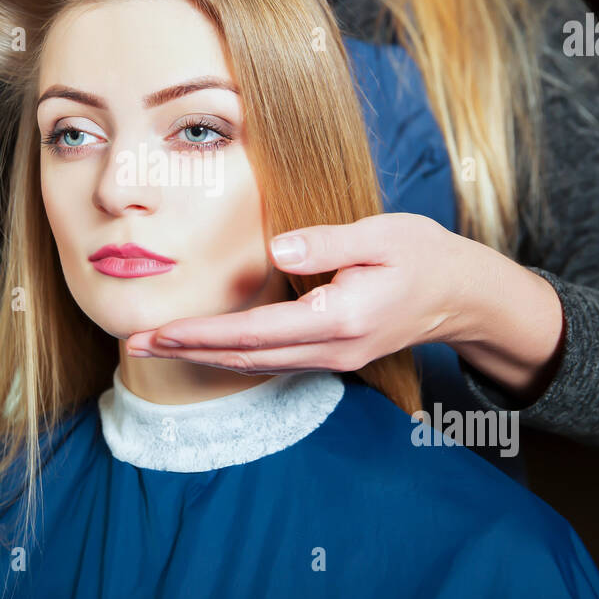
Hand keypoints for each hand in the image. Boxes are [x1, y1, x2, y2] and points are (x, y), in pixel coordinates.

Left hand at [125, 213, 477, 373]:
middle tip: (135, 343)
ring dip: (205, 357)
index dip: (205, 333)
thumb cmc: (422, 254)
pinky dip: (235, 358)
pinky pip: (275, 363)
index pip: (257, 331)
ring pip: (257, 365)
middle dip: (189, 351)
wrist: (462, 293)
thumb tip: (278, 249)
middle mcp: (334, 346)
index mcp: (341, 316)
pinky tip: (208, 349)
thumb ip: (329, 242)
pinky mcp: (335, 355)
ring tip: (157, 346)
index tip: (162, 331)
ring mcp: (335, 357)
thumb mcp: (383, 233)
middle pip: (247, 356)